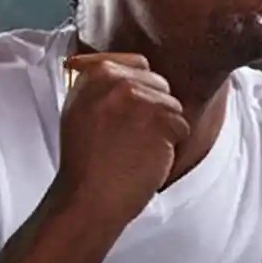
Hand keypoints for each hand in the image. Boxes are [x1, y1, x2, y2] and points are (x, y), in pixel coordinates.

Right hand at [55, 54, 189, 223]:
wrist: (86, 198)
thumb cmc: (83, 162)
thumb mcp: (80, 109)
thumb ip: (102, 85)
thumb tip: (125, 72)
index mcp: (96, 74)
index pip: (138, 63)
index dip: (142, 88)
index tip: (133, 109)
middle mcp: (118, 81)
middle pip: (159, 83)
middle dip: (154, 109)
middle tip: (132, 136)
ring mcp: (141, 99)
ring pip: (173, 105)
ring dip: (163, 128)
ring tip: (136, 149)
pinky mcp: (160, 121)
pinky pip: (182, 126)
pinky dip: (171, 145)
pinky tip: (146, 157)